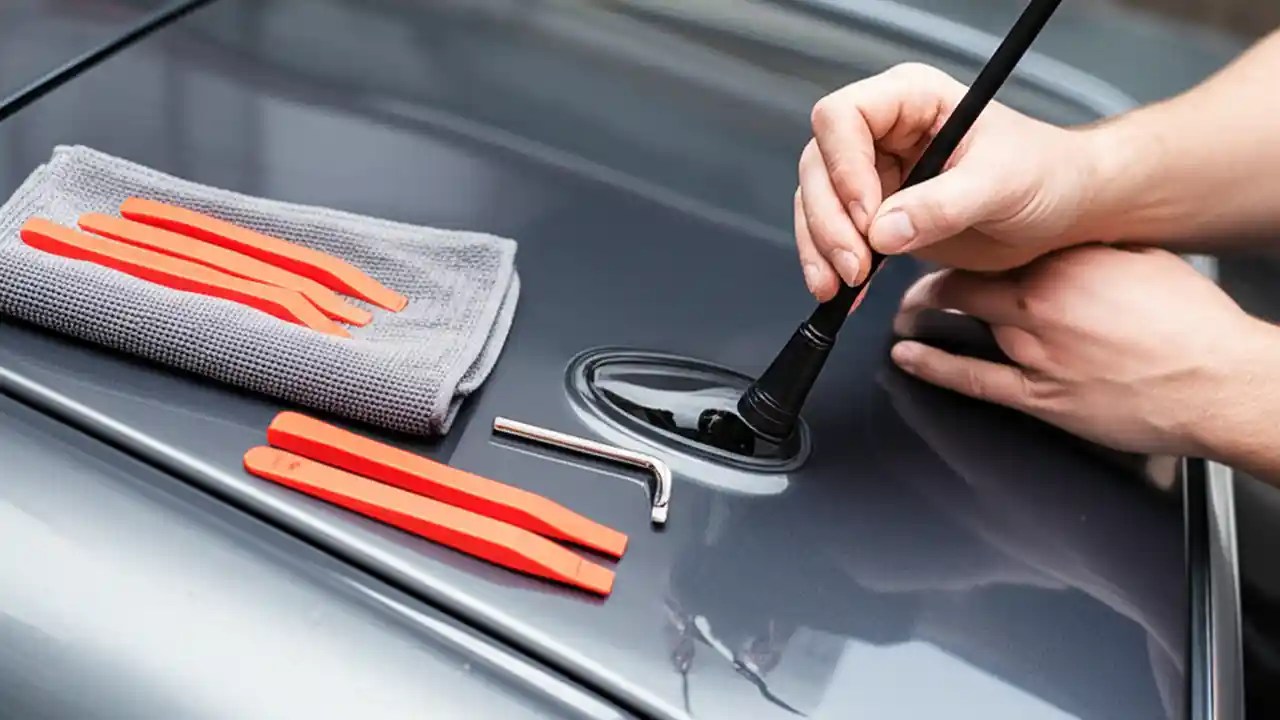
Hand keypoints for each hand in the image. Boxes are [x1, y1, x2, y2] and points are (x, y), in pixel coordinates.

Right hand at [796, 63, 1101, 300]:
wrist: (1064, 212)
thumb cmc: (1048, 176)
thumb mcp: (1002, 185)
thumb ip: (942, 205)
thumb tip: (882, 232)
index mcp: (912, 100)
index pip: (843, 117)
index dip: (844, 167)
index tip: (868, 217)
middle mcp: (884, 132)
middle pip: (819, 164)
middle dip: (828, 220)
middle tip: (854, 266)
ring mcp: (875, 173)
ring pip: (816, 203)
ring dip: (821, 247)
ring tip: (842, 285)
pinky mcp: (876, 214)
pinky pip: (833, 234)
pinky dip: (830, 263)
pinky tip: (843, 292)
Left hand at [889, 244, 1278, 457]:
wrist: (1216, 381)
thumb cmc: (1191, 325)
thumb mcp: (1141, 262)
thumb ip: (1091, 252)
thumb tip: (1062, 243)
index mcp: (1066, 262)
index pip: (994, 244)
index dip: (965, 244)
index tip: (949, 242)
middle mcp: (1042, 302)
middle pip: (964, 281)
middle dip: (932, 279)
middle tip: (913, 278)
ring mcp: (1035, 351)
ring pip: (962, 324)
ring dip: (924, 317)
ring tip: (905, 313)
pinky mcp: (1038, 395)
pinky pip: (970, 378)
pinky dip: (931, 365)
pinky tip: (907, 356)